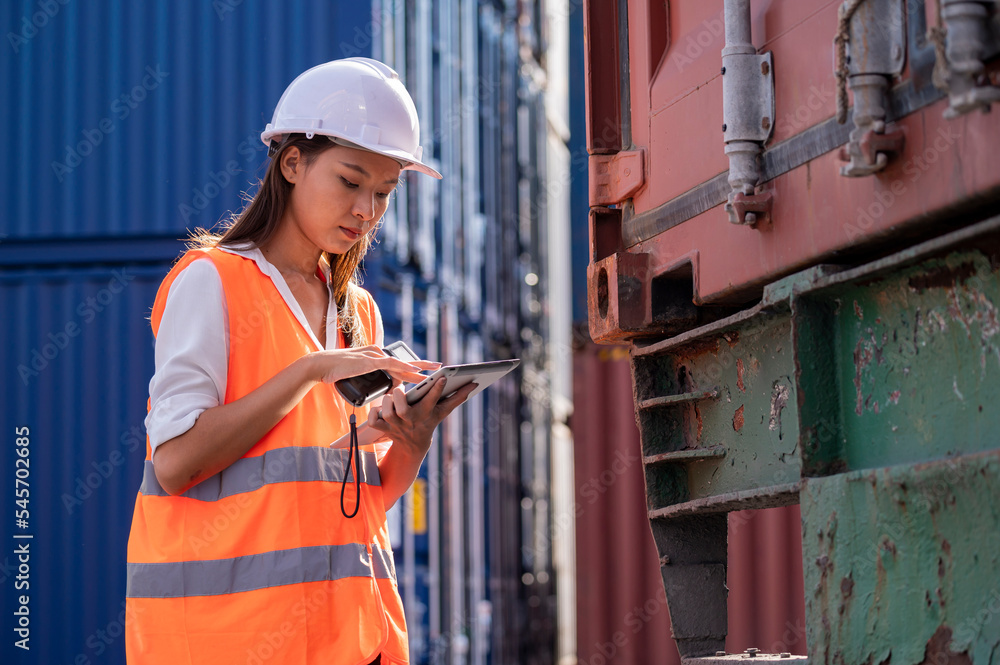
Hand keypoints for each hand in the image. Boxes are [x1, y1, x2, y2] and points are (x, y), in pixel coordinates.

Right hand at [306, 345, 440, 385]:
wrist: (321, 366)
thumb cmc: (336, 372)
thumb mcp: (357, 377)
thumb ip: (369, 381)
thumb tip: (379, 391)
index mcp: (375, 358)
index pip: (398, 365)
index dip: (412, 369)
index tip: (426, 372)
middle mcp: (377, 354)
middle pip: (404, 362)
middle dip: (422, 365)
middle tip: (439, 367)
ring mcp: (374, 356)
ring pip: (401, 363)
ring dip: (418, 368)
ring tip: (433, 372)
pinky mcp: (369, 361)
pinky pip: (390, 365)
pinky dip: (403, 368)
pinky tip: (414, 371)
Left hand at [367, 377, 476, 455]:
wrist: (413, 446)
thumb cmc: (429, 421)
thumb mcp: (443, 411)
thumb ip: (458, 397)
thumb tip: (474, 384)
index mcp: (426, 413)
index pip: (433, 400)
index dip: (437, 389)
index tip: (442, 378)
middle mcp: (410, 420)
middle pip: (402, 409)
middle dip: (399, 397)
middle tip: (400, 390)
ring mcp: (396, 426)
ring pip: (387, 413)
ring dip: (386, 403)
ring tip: (391, 395)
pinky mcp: (383, 428)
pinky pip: (374, 421)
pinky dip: (373, 414)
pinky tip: (379, 408)